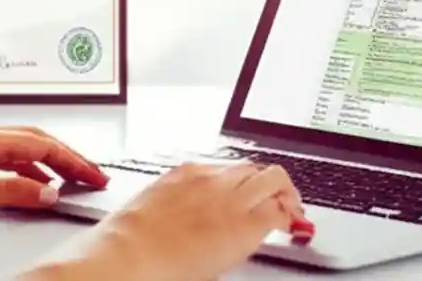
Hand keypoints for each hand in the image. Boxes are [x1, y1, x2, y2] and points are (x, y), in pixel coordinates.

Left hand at [0, 126, 108, 220]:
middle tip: (91, 174)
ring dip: (50, 162)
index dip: (72, 161)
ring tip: (69, 179)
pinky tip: (30, 184)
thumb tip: (47, 192)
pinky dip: (28, 169)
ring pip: (23, 148)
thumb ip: (9, 192)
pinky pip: (7, 158)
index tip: (93, 175)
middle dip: (68, 156)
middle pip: (37, 140)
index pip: (42, 146)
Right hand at [33, 162, 312, 280]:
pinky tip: (291, 224)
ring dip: (284, 193)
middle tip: (278, 199)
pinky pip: (278, 210)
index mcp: (185, 174)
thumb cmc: (130, 240)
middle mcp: (211, 179)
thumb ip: (176, 205)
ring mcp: (230, 198)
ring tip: (291, 209)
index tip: (247, 193)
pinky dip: (288, 215)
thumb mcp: (153, 208)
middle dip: (269, 183)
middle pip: (253, 168)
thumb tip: (186, 219)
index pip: (226, 169)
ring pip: (272, 178)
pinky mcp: (245, 222)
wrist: (130, 254)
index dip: (242, 183)